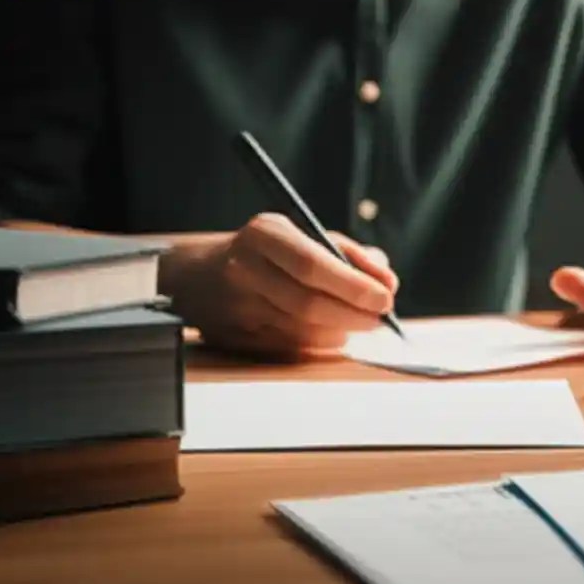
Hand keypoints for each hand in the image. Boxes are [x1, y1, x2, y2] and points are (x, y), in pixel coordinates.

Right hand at [160, 213, 398, 356]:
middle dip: (353, 315)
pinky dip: (318, 344)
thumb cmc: (267, 254)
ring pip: (301, 331)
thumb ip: (349, 254)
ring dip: (340, 331)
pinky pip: (288, 348)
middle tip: (379, 318)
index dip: (353, 285)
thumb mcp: (302, 236)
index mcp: (264, 235)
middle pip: (308, 303)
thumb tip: (387, 282)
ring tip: (357, 324)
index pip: (312, 263)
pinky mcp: (233, 338)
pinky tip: (331, 334)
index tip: (385, 298)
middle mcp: (244, 269)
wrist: (196, 276)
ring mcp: (235, 307)